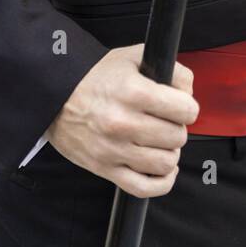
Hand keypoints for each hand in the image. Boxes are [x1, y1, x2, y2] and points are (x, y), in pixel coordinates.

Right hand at [45, 43, 198, 197]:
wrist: (55, 95)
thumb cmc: (97, 76)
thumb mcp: (133, 58)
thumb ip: (170, 70)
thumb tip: (190, 93)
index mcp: (133, 92)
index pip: (185, 109)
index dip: (188, 106)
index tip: (181, 105)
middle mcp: (123, 122)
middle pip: (177, 136)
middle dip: (177, 127)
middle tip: (167, 121)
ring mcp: (114, 149)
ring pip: (165, 163)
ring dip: (169, 152)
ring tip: (161, 140)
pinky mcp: (105, 169)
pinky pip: (144, 188)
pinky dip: (162, 182)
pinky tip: (162, 168)